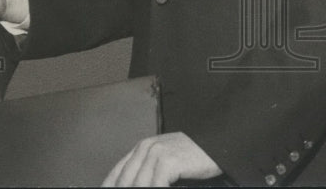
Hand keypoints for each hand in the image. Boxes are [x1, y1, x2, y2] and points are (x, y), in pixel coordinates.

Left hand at [102, 132, 221, 186]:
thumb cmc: (192, 156)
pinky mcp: (168, 160)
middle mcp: (144, 149)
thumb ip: (149, 171)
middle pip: (126, 179)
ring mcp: (155, 153)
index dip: (110, 185)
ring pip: (139, 183)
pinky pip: (156, 185)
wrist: (216, 142)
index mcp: (140, 149)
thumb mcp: (165, 160)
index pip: (117, 172)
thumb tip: (137, 184)